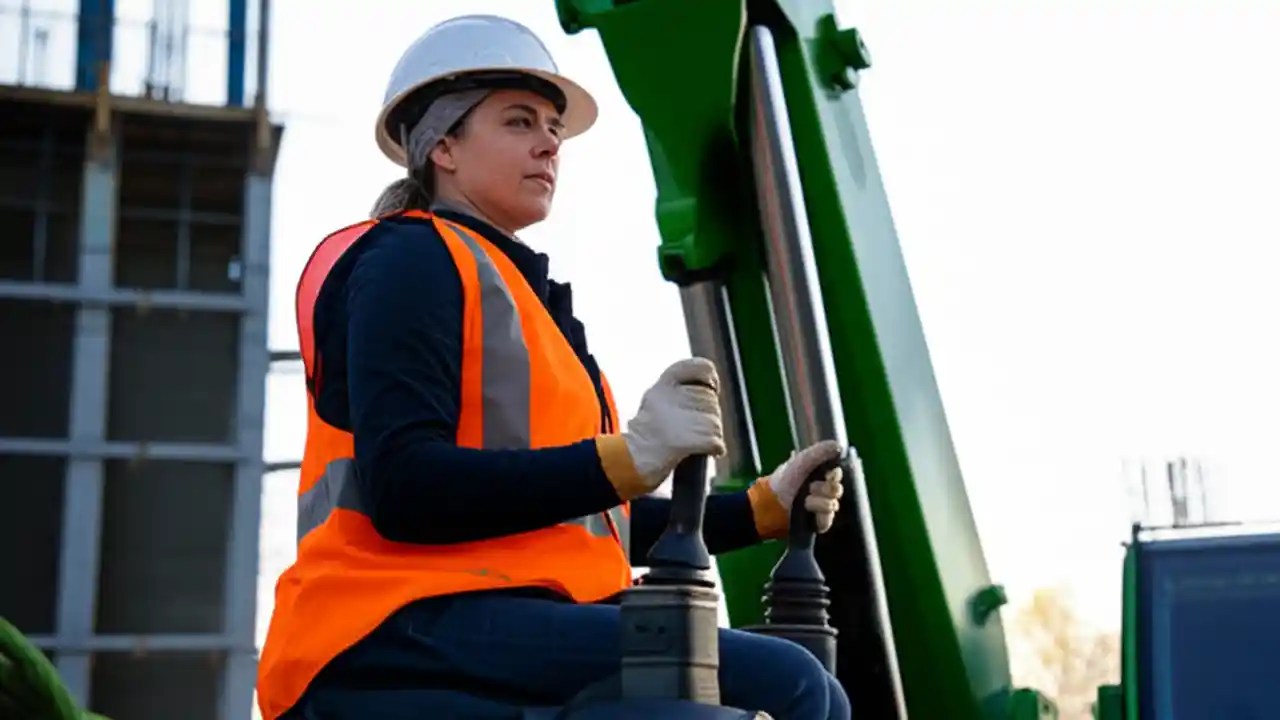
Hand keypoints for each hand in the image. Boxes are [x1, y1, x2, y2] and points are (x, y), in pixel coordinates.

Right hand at [620, 357, 726, 494]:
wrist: (631, 461)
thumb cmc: (646, 435)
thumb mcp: (654, 401)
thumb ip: (678, 391)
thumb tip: (710, 388)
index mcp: (663, 386)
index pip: (697, 367)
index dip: (708, 375)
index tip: (712, 386)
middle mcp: (670, 399)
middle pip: (709, 399)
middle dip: (709, 415)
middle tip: (696, 427)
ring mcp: (679, 420)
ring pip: (715, 421)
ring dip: (712, 433)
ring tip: (696, 441)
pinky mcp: (688, 440)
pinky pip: (716, 441)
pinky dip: (715, 448)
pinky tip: (706, 451)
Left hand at [764, 439, 845, 532]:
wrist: (771, 503)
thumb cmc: (784, 480)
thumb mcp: (801, 461)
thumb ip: (819, 452)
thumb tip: (839, 446)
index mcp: (819, 475)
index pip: (838, 474)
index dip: (834, 475)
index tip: (827, 475)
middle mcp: (823, 491)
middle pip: (837, 490)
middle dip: (823, 488)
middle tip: (808, 488)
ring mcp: (821, 507)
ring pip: (832, 504)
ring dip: (816, 501)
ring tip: (803, 501)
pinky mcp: (818, 522)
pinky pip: (828, 519)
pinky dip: (818, 514)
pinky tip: (808, 511)